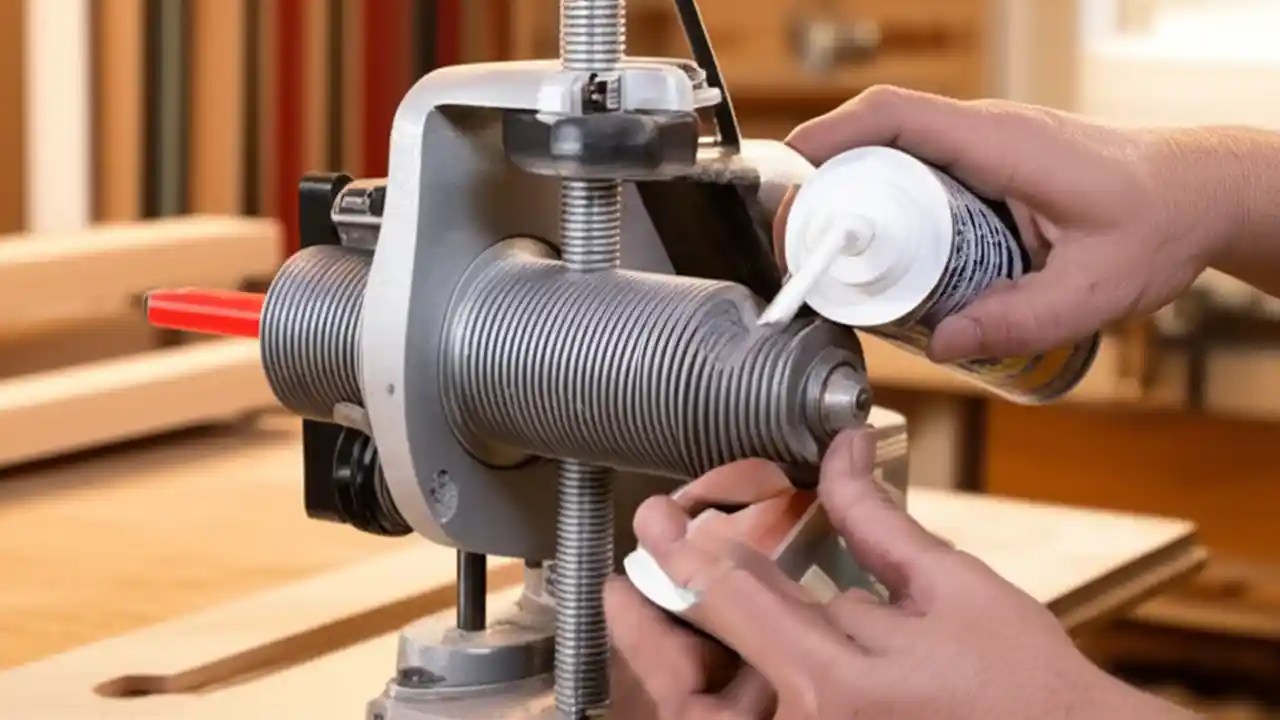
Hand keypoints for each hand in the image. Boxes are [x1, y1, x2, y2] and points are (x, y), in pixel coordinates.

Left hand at [607, 429, 1194, 718]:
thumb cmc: (1029, 689)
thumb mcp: (953, 588)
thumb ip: (876, 521)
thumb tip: (842, 456)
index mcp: (833, 687)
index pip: (724, 601)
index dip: (680, 547)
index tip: (657, 518)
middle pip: (689, 692)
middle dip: (649, 636)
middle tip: (628, 587)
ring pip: (713, 718)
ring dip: (686, 666)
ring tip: (674, 616)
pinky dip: (733, 692)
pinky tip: (737, 656)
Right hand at [776, 86, 1279, 361]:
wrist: (1200, 193)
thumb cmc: (1160, 224)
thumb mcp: (1095, 288)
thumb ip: (1021, 318)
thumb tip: (944, 343)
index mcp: (1002, 143)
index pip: (897, 117)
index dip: (834, 135)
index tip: (792, 172)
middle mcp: (987, 132)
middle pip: (880, 135)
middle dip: (828, 180)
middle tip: (802, 239)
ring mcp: (986, 144)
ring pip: (897, 151)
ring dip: (856, 192)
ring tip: (832, 251)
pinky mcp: (989, 163)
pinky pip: (922, 168)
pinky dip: (889, 200)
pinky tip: (886, 250)